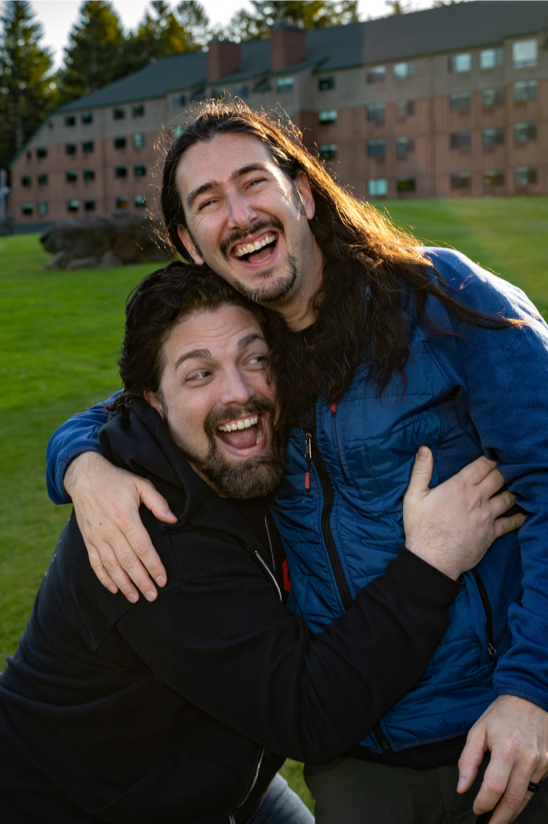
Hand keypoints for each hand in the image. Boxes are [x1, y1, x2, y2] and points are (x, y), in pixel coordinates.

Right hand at [64, 452, 176, 601]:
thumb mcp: (140, 484)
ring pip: (111, 566)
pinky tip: (114, 589)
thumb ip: (158, 502)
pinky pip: (95, 563)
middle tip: (153, 596)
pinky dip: (104, 578)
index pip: (143, 548)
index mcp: (125, 517)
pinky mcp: (88, 539)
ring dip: (124, 584)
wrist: (84, 475)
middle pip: (128, 562)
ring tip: (136, 598)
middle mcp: (110, 530)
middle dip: (141, 581)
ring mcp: (96, 536)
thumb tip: (173, 520)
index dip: (153, 566)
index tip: (162, 580)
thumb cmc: (116, 480)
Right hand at [403, 447, 524, 579]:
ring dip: (511, 490)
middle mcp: (477, 498)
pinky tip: (521, 514)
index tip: (493, 455)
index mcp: (459, 486)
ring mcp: (487, 516)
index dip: (490, 458)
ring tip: (512, 487)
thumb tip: (425, 450)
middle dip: (502, 470)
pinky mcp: (491, 533)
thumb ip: (420, 471)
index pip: (482, 465)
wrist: (432, 559)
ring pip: (508, 497)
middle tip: (503, 468)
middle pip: (498, 477)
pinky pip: (511, 522)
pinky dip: (518, 517)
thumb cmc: (421, 527)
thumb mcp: (414, 496)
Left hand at [458, 695, 547, 822]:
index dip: (484, 803)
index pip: (495, 788)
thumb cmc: (501, 715)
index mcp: (506, 749)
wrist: (530, 698)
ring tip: (500, 818)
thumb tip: (462, 787)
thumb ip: (468, 760)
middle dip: (500, 818)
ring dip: (512, 812)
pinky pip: (536, 786)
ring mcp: (542, 762)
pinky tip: (514, 798)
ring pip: (527, 797)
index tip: (477, 809)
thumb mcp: (478, 731)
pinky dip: (524, 795)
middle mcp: (527, 758)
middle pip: (514, 799)